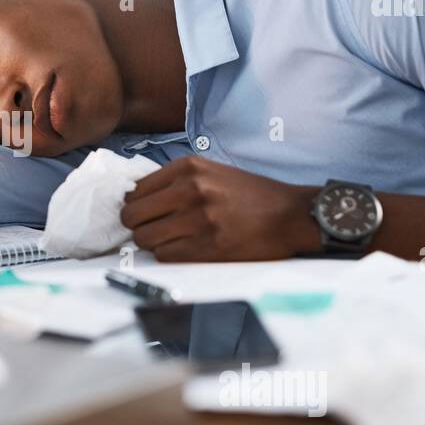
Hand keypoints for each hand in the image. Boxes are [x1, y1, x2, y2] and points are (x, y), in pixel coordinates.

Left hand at [121, 156, 317, 262]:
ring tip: (172, 241)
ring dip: (153, 243)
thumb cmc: (252, 196)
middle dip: (138, 226)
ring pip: (144, 238)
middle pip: (133, 215)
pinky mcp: (207, 247)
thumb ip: (176, 182)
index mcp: (189, 168)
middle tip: (153, 230)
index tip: (144, 214)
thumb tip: (137, 198)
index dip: (135, 205)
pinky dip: (170, 256)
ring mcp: (198, 219)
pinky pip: (164, 256)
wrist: (291, 215)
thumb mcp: (212, 173)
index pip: (135, 190)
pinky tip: (187, 250)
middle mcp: (190, 190)